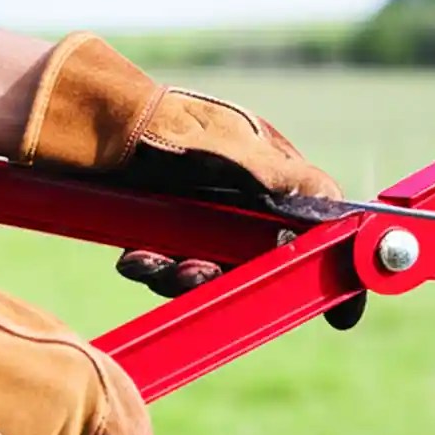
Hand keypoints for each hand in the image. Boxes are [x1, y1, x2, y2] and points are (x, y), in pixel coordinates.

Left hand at [16, 32, 365, 329]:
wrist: (93, 125)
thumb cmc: (169, 125)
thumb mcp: (237, 148)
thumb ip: (289, 180)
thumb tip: (336, 210)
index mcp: (273, 174)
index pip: (317, 227)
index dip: (323, 267)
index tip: (340, 310)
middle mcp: (243, 197)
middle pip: (258, 262)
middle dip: (229, 278)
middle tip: (194, 275)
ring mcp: (203, 213)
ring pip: (211, 270)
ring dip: (184, 279)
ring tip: (153, 266)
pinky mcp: (165, 226)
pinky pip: (169, 263)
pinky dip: (154, 267)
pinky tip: (134, 258)